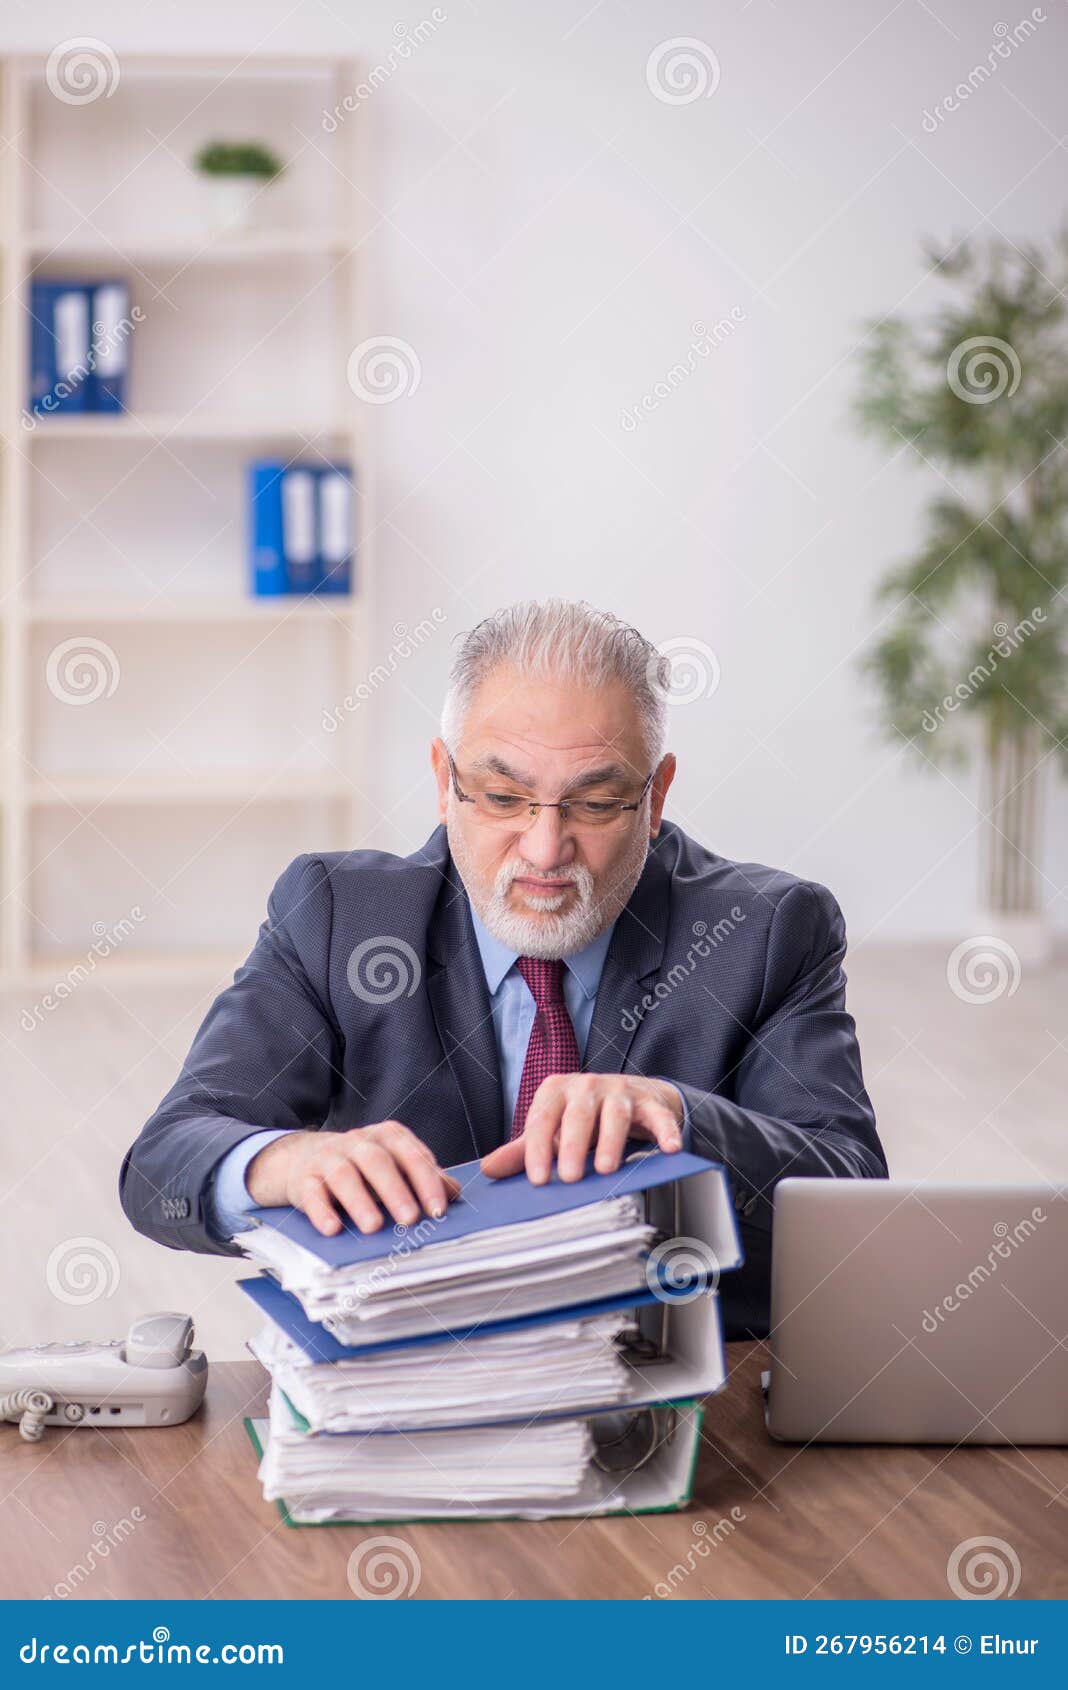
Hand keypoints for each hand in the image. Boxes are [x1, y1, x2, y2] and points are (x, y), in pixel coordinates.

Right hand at [246, 1122, 460, 1236]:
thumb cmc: (364, 1168)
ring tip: (374, 1226)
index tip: (439, 1210)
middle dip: (395, 1191)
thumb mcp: (396, 1166)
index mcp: (387, 1136)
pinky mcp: (305, 1179)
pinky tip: (333, 1229)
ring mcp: (329, 1158)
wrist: (308, 1159)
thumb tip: (453, 1193)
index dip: (426, 1181)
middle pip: (377, 1161)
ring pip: (344, 1175)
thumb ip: (424, 1178)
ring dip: (360, 1201)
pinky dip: (322, 1211)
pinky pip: (312, 1193)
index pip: (410, 1155)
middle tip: (410, 1219)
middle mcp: (358, 1142)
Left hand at [480, 1074, 683, 1184]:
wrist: (630, 1098)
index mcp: (557, 1091)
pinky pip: (659, 1116)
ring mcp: (621, 1091)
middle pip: (579, 1114)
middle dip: (573, 1146)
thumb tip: (488, 1169)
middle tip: (569, 1177)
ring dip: (611, 1141)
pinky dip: (665, 1131)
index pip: (543, 1120)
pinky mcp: (650, 1102)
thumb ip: (524, 1150)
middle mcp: (588, 1086)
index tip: (537, 1179)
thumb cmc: (585, 1118)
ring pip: (616, 1114)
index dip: (537, 1150)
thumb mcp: (552, 1130)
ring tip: (606, 1169)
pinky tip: (669, 1149)